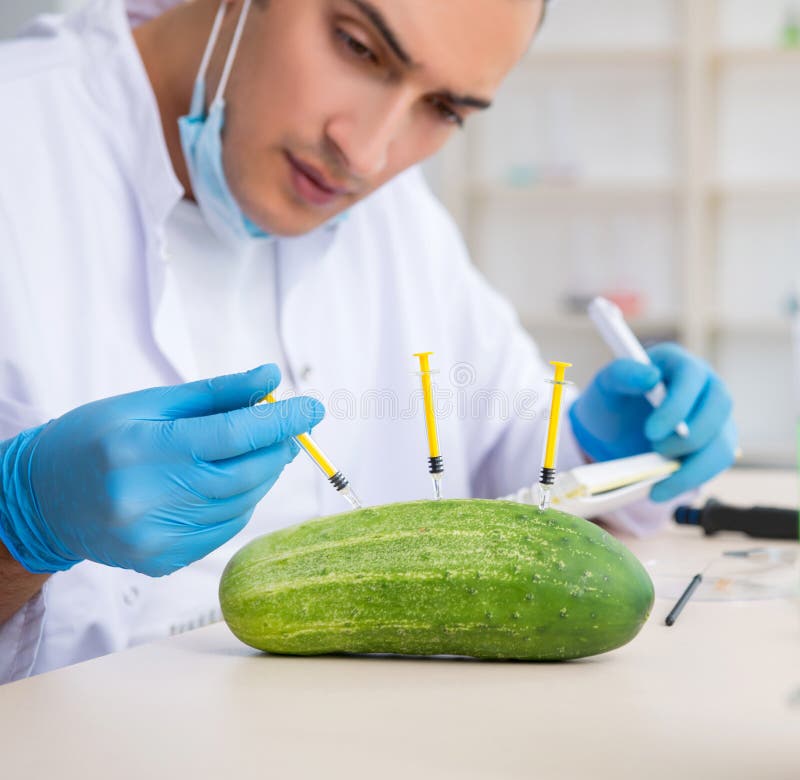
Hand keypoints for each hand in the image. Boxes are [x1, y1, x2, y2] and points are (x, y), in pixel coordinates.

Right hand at [0, 365, 322, 575]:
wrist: (41, 499)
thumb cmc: (95, 438)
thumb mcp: (149, 403)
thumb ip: (216, 393)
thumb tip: (271, 379)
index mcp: (141, 449)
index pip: (231, 435)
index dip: (279, 421)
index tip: (312, 406)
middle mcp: (147, 500)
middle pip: (243, 475)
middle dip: (279, 448)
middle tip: (294, 429)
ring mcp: (154, 538)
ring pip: (240, 504)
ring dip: (264, 475)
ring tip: (265, 450)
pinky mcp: (160, 561)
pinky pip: (224, 529)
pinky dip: (241, 501)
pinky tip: (235, 481)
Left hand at [569, 343, 736, 501]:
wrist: (614, 429)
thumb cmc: (613, 400)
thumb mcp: (607, 384)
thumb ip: (622, 374)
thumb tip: (649, 376)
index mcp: (679, 363)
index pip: (692, 376)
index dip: (677, 405)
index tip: (651, 431)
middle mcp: (705, 385)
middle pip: (720, 406)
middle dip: (690, 436)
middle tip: (656, 450)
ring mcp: (715, 415)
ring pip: (722, 441)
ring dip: (693, 465)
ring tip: (657, 478)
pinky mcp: (716, 442)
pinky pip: (717, 462)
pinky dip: (693, 478)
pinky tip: (664, 488)